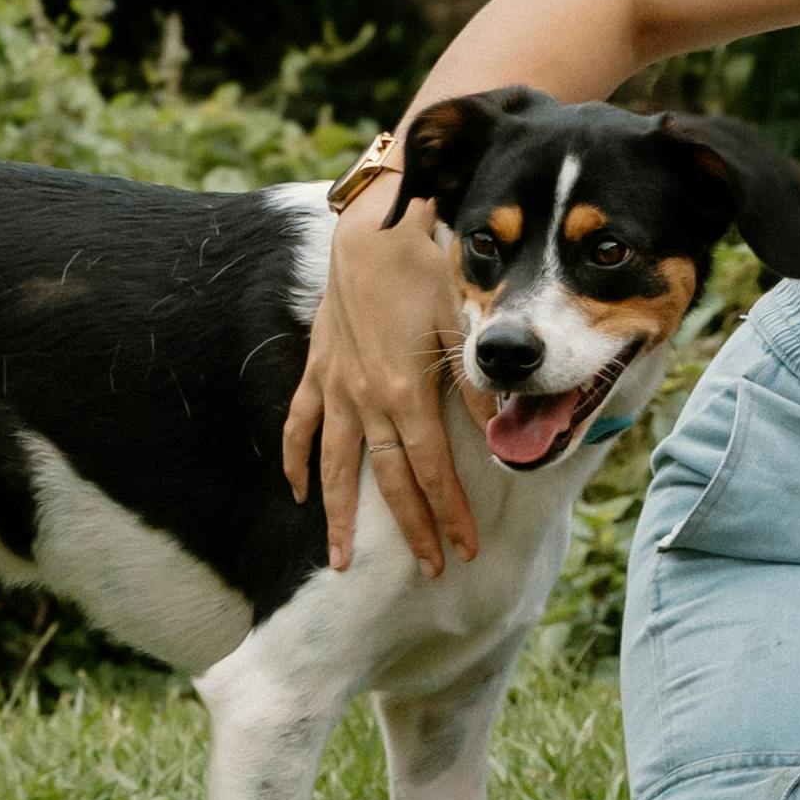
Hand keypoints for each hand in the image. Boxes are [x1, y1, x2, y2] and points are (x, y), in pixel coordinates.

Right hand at [277, 186, 482, 575]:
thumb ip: (478, 389)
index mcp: (406, 393)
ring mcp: (334, 387)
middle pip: (387, 481)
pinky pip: (299, 424)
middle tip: (428, 570)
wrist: (371, 230)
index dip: (450, 513)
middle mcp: (365, 400)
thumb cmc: (425, 269)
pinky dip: (294, 461)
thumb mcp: (463, 327)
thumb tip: (505, 438)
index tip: (466, 549)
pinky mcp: (316, 369)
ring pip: (335, 466)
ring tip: (342, 562)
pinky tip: (297, 493)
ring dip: (339, 517)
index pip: (432, 471)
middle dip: (409, 528)